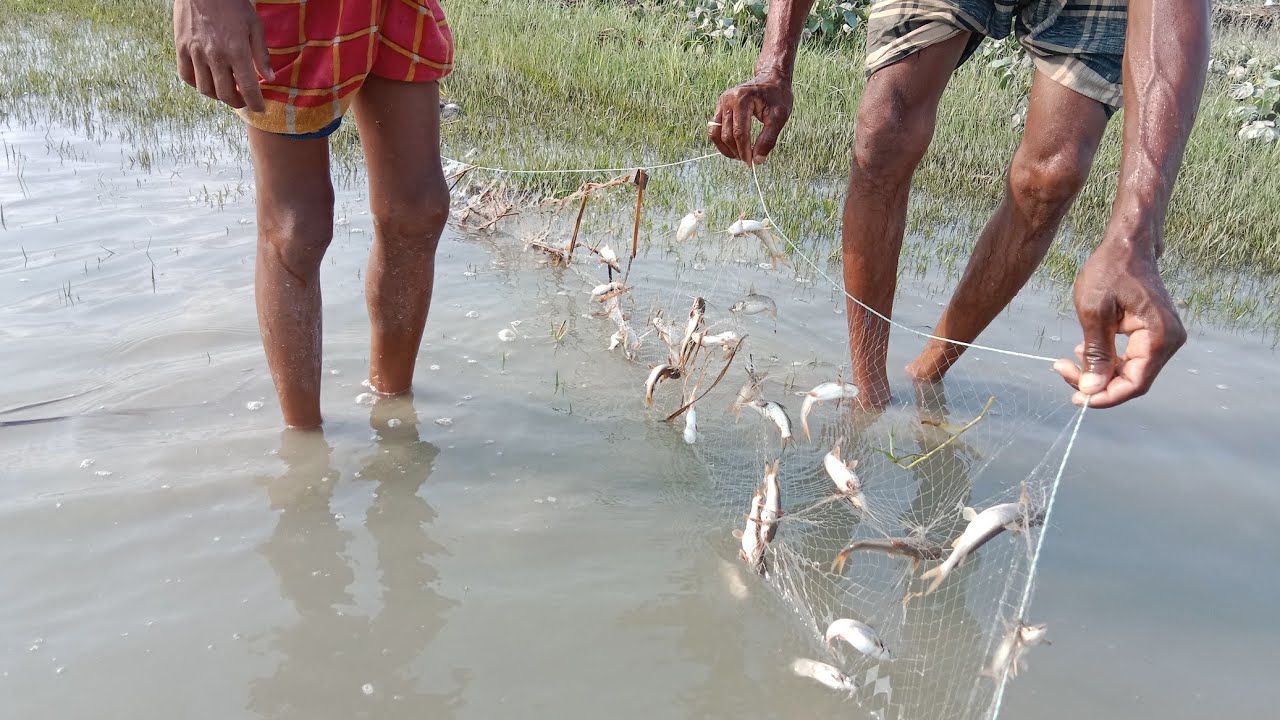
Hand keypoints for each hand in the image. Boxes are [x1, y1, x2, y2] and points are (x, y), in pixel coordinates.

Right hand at [174, 0, 274, 111]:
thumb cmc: (233, 4)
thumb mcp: (255, 26)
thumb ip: (262, 55)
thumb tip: (270, 78)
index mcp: (237, 52)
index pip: (247, 89)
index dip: (255, 103)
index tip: (259, 109)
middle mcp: (215, 56)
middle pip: (225, 94)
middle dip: (237, 102)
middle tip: (243, 100)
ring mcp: (195, 53)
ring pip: (205, 89)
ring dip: (217, 95)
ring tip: (226, 91)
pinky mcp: (181, 47)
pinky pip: (186, 75)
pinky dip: (197, 84)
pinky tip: (206, 80)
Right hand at [708, 71, 792, 165]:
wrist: (771, 78)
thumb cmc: (777, 96)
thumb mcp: (779, 117)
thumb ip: (768, 139)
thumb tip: (757, 160)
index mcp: (742, 99)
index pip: (739, 132)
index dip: (744, 151)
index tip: (751, 163)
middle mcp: (728, 99)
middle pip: (727, 134)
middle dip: (736, 151)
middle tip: (748, 161)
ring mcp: (721, 102)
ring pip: (716, 133)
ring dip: (726, 148)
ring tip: (740, 156)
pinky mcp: (720, 107)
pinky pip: (715, 128)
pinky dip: (722, 140)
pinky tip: (734, 148)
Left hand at [1054, 238, 1186, 407]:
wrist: (1127, 245)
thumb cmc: (1110, 271)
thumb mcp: (1094, 312)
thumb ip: (1096, 353)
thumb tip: (1091, 390)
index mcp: (1160, 337)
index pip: (1135, 383)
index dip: (1106, 397)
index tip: (1076, 398)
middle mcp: (1169, 341)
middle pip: (1133, 380)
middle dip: (1097, 384)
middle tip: (1063, 372)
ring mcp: (1164, 338)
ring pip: (1130, 371)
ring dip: (1100, 372)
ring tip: (1067, 362)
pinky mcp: (1153, 334)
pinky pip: (1131, 358)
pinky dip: (1107, 360)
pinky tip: (1082, 352)